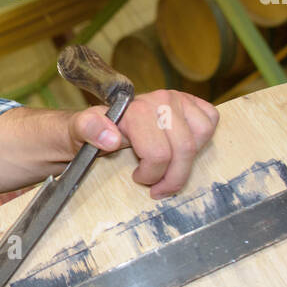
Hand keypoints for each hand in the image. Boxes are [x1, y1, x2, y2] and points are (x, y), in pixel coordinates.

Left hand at [67, 89, 218, 198]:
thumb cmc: (90, 133)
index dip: (152, 174)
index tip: (139, 179)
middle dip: (173, 176)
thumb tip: (112, 137)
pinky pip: (210, 121)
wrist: (97, 123)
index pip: (159, 152)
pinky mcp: (190, 102)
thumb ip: (87, 129)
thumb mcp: (77, 132)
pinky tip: (182, 150)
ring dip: (188, 161)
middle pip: (184, 149)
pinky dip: (202, 140)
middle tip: (157, 188)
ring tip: (169, 169)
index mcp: (134, 110)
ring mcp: (177, 99)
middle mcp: (159, 100)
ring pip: (201, 136)